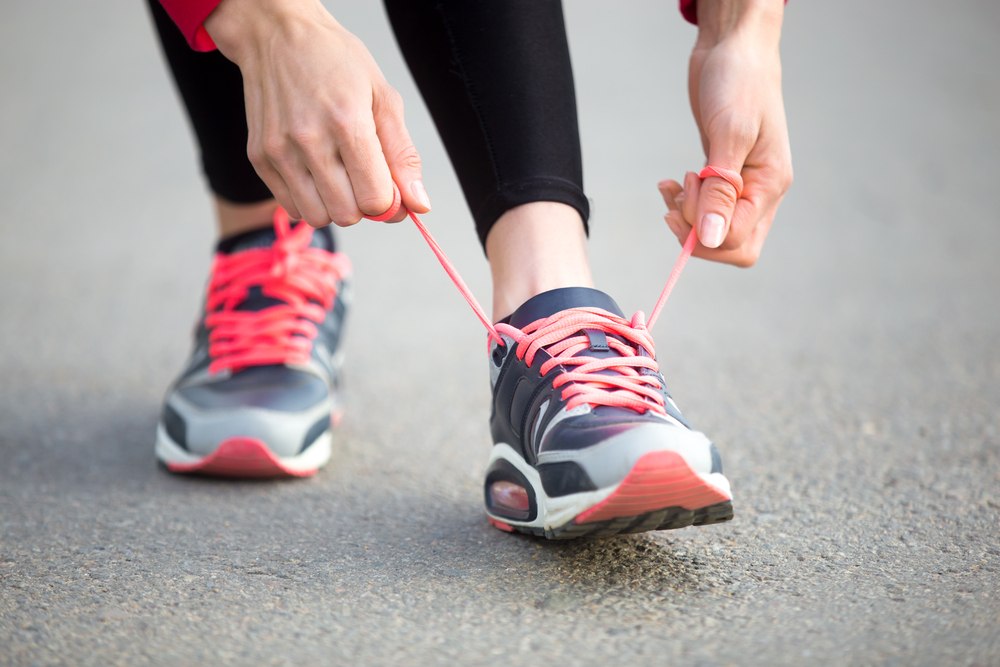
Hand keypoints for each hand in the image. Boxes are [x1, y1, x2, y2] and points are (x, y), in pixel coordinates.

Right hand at [204, 0, 428, 226]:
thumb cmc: (335, 61)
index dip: (389, 202)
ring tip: (338, 176)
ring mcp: (279, 151)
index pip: (375, 199)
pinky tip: (315, 173)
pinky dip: (309, 200)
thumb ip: (403, 155)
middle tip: (363, 178)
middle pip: (347, 214)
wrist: (277, 35)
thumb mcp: (383, 97)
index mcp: (347, 122)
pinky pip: (291, 206)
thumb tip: (419, 204)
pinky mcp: (259, 157)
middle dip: (363, 205)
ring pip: (318, 217)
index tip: (389, 187)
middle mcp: (309, 139)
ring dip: (335, 206)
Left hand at [659, 0, 791, 266]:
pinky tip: (669, 183)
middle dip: (695, 231)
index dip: (704, 232)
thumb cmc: (739, 82)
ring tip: (672, 185)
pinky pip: (703, 208)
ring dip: (685, 216)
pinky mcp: (723, 176)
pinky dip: (682, 202)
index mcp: (770, 184)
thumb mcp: (729, 134)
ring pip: (713, 229)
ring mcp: (743, 185)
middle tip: (675, 198)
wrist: (734, 49)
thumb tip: (710, 237)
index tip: (684, 196)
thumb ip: (720, 190)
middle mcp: (761, 191)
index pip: (738, 241)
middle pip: (731, 245)